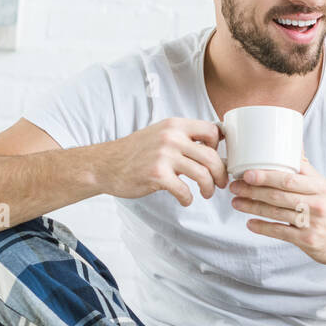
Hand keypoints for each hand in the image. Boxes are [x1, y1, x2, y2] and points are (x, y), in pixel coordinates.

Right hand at [99, 118, 227, 206]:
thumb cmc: (136, 151)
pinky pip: (184, 190)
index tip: (215, 158)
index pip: (212, 131)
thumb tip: (216, 141)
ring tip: (207, 193)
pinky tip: (185, 200)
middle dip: (220, 174)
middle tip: (219, 183)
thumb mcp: (161, 133)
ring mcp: (164, 156)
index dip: (218, 147)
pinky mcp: (157, 175)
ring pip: (203, 174)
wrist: (105, 165)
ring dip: (209, 188)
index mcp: (175, 125)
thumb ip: (184, 135)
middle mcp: (171, 137)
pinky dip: (188, 199)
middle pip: (212, 156)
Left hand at [229, 158, 325, 265]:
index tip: (248, 172)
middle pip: (279, 195)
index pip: (290, 178)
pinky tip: (250, 223)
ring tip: (236, 202)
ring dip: (253, 207)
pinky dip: (263, 227)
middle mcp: (316, 203)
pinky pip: (281, 233)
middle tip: (235, 186)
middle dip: (254, 190)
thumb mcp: (325, 187)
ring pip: (277, 213)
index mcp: (319, 187)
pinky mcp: (308, 240)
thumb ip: (307, 169)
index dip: (267, 175)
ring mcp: (312, 223)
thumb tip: (293, 144)